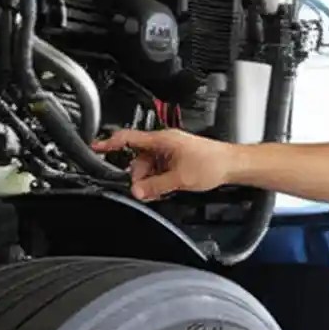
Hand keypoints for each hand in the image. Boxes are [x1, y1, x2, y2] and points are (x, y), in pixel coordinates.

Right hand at [92, 128, 237, 200]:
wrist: (232, 165)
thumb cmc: (213, 163)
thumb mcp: (180, 178)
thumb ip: (155, 186)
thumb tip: (137, 191)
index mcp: (162, 140)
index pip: (129, 138)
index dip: (110, 143)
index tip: (96, 147)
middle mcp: (165, 143)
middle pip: (138, 159)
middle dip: (138, 176)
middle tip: (143, 190)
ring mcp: (171, 152)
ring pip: (149, 167)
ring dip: (150, 180)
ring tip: (160, 190)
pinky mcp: (178, 160)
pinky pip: (160, 169)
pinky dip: (159, 180)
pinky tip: (167, 187)